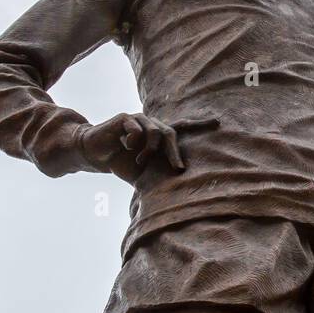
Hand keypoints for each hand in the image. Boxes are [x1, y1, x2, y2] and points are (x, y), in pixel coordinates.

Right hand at [79, 113, 217, 183]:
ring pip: (155, 131)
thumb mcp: (143, 172)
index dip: (200, 124)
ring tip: (141, 161)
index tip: (218, 122)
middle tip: (178, 169)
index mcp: (159, 135)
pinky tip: (126, 146)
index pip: (183, 127)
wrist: (95, 153)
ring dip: (150, 150)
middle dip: (175, 152)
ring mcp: (140, 119)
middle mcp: (153, 124)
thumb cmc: (122, 162)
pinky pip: (136, 128)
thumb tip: (176, 194)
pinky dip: (134, 140)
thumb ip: (158, 176)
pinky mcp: (125, 118)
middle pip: (172, 133)